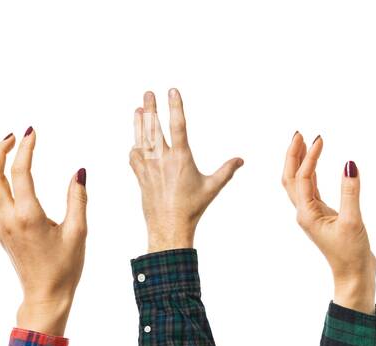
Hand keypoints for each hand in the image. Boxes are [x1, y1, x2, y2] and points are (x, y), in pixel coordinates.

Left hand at [0, 129, 87, 336]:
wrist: (45, 294)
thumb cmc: (65, 267)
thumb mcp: (79, 232)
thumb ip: (78, 199)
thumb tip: (79, 172)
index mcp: (28, 216)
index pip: (21, 172)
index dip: (26, 149)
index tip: (32, 132)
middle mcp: (8, 217)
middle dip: (0, 150)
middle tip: (15, 136)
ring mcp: (0, 224)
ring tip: (6, 151)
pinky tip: (1, 179)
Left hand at [129, 89, 243, 252]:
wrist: (169, 225)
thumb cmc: (193, 207)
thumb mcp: (213, 187)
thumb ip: (227, 171)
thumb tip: (241, 160)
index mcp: (181, 158)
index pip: (178, 125)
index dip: (175, 106)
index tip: (172, 90)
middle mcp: (162, 158)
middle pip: (154, 126)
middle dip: (152, 107)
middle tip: (149, 92)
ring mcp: (148, 166)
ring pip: (141, 137)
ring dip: (140, 122)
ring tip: (139, 108)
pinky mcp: (140, 175)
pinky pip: (134, 156)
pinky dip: (135, 146)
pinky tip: (136, 141)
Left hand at [282, 133, 375, 314]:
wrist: (354, 276)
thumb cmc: (351, 254)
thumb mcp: (353, 222)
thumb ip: (350, 192)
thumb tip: (349, 164)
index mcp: (307, 214)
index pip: (303, 177)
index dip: (310, 156)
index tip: (320, 139)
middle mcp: (305, 213)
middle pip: (291, 178)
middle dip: (293, 155)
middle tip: (299, 134)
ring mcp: (312, 215)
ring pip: (299, 184)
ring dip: (300, 163)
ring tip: (305, 143)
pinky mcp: (322, 217)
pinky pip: (311, 191)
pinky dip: (311, 174)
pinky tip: (316, 165)